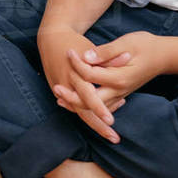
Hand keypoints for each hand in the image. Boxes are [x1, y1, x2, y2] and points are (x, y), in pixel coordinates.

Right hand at [38, 25, 119, 142]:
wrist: (51, 38)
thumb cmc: (74, 42)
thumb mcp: (90, 47)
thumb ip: (108, 56)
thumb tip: (126, 58)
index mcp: (75, 74)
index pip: (87, 97)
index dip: (99, 109)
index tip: (111, 121)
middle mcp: (67, 85)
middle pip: (83, 110)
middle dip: (98, 126)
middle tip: (115, 139)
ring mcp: (62, 89)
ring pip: (79, 111)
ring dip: (95, 123)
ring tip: (111, 134)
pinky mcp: (61, 90)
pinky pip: (75, 105)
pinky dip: (89, 111)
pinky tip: (105, 112)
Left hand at [64, 31, 170, 108]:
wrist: (164, 56)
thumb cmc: (145, 45)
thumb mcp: (127, 43)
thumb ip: (105, 52)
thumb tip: (86, 56)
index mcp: (118, 77)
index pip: (89, 75)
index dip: (76, 63)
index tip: (68, 51)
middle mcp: (118, 90)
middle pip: (89, 101)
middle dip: (70, 97)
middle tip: (55, 87)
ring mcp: (120, 94)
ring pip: (95, 108)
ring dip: (76, 104)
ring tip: (58, 96)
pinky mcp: (120, 94)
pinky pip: (102, 106)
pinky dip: (87, 105)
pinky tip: (74, 99)